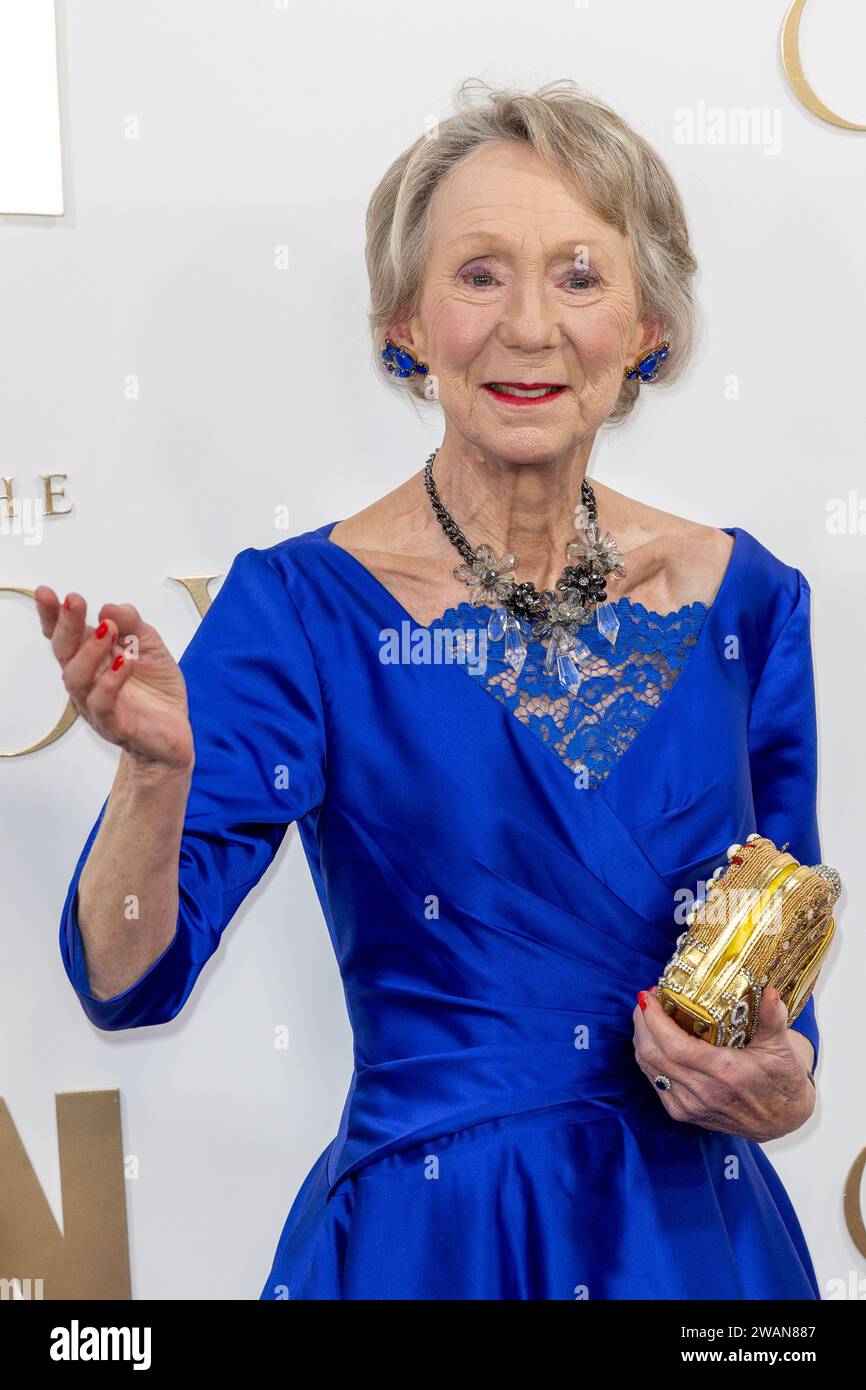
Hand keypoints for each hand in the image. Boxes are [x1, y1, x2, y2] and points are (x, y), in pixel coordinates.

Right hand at [35, 586, 194, 773]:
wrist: (173, 734)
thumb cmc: (155, 691)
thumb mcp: (151, 647)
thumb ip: (133, 625)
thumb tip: (111, 607)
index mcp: (92, 659)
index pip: (65, 635)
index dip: (53, 616)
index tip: (46, 593)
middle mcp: (88, 680)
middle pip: (64, 652)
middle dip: (65, 624)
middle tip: (74, 601)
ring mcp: (97, 704)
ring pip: (77, 678)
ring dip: (89, 650)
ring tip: (106, 629)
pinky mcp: (115, 725)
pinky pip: (103, 704)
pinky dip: (111, 681)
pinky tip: (124, 663)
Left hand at [631, 985, 815, 1140]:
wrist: (782, 1121)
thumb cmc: (782, 1080)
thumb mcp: (783, 1048)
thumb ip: (774, 1019)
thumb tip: (770, 992)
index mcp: (725, 1074)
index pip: (675, 1047)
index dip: (654, 1021)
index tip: (648, 996)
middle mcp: (703, 1093)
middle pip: (653, 1055)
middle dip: (642, 1023)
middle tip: (646, 999)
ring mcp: (690, 1106)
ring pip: (649, 1069)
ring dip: (642, 1039)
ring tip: (648, 1014)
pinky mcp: (684, 1113)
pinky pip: (655, 1082)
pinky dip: (649, 1058)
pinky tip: (655, 1040)